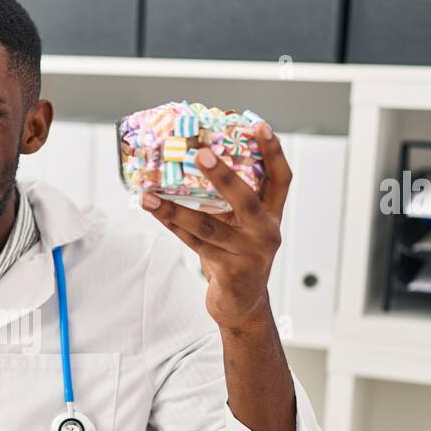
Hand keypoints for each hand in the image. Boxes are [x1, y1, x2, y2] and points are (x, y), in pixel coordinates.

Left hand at [140, 122, 291, 331]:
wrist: (243, 305)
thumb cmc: (237, 255)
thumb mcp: (242, 226)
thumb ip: (229, 200)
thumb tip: (192, 160)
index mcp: (272, 215)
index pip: (281, 179)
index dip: (273, 152)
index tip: (259, 125)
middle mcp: (266, 232)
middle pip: (247, 198)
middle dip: (222, 174)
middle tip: (201, 152)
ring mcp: (249, 253)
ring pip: (209, 226)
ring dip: (175, 209)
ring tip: (149, 193)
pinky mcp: (229, 270)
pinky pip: (194, 244)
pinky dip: (171, 225)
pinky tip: (154, 211)